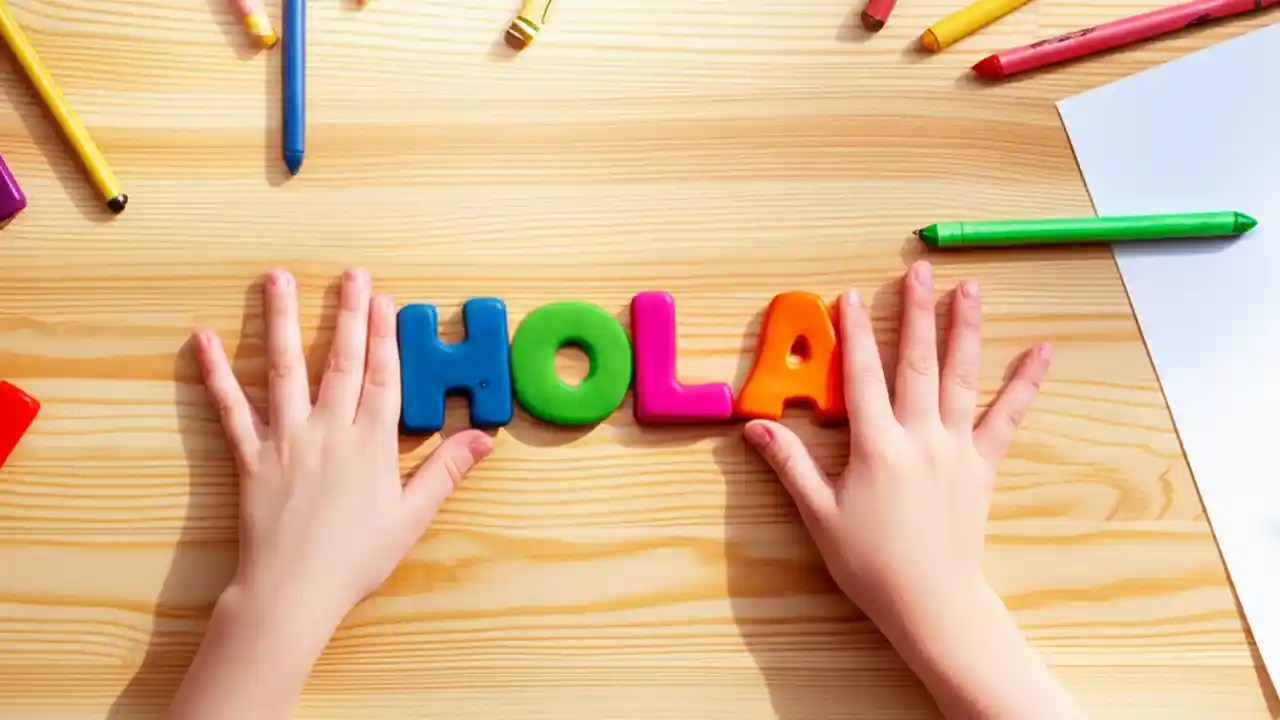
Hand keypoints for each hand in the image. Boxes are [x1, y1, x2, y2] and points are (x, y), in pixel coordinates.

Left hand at [170, 269, 491, 719]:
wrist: (293, 590)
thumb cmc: (356, 558)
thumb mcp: (411, 515)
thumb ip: (445, 470)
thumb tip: (484, 437)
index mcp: (372, 444)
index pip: (383, 376)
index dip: (385, 335)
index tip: (384, 299)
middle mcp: (330, 430)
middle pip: (342, 361)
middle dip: (348, 313)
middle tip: (350, 274)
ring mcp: (287, 439)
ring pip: (285, 369)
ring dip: (282, 321)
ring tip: (277, 279)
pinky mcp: (251, 456)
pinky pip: (231, 408)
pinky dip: (217, 374)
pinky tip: (205, 340)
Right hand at [745, 261, 1078, 718]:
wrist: (931, 603)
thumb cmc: (871, 564)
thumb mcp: (819, 515)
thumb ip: (790, 465)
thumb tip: (754, 427)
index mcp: (877, 448)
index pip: (862, 378)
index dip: (852, 334)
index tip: (848, 296)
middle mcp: (920, 438)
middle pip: (916, 363)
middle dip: (915, 314)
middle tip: (919, 272)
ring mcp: (956, 448)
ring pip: (961, 377)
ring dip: (965, 329)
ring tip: (969, 288)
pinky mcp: (982, 465)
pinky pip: (1007, 417)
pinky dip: (1025, 384)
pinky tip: (1041, 352)